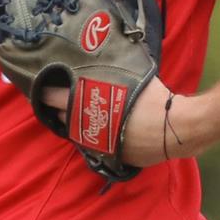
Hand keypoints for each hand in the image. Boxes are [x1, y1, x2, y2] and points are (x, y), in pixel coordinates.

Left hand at [38, 77, 179, 168]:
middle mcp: (90, 125)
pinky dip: (92, 138)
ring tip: (73, 117)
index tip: (43, 91)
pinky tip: (94, 132)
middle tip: (57, 102)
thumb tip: (106, 63)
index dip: (48, 94)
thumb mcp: (132, 80)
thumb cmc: (156, 99)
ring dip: (74, 125)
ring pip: (76, 134)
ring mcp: (99, 143)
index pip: (57, 98)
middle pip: (64, 117)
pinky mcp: (111, 156)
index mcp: (91, 104)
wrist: (177, 128)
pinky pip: (93, 146)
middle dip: (60, 110)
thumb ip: (112, 77)